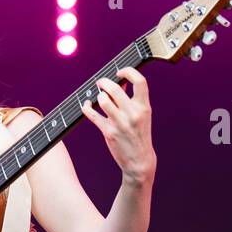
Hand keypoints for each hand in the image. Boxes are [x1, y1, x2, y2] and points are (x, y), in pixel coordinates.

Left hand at [80, 66, 154, 185]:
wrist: (140, 159)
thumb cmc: (139, 134)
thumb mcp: (141, 115)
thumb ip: (131, 99)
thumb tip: (119, 82)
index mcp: (144, 107)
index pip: (140, 81)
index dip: (128, 71)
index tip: (119, 72)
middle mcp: (133, 113)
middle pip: (115, 88)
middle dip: (104, 82)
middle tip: (100, 82)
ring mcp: (120, 123)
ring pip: (103, 100)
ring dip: (98, 96)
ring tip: (98, 97)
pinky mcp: (109, 132)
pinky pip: (92, 115)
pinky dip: (86, 107)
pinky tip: (86, 105)